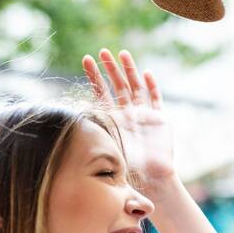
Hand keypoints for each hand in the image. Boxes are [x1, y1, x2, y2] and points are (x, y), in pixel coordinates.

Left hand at [83, 49, 174, 193]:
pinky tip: (147, 74)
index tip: (85, 59)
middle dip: (111, 69)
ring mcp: (144, 116)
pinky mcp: (160, 120)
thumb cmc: (126, 169)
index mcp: (113, 120)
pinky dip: (152, 86)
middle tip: (102, 52)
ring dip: (130, 71)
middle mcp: (128, 115)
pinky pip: (156, 99)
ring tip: (123, 54)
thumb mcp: (105, 147)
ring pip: (136, 87)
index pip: (102, 93)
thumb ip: (95, 132)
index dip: (94, 76)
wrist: (150, 181)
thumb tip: (73, 117)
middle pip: (118, 86)